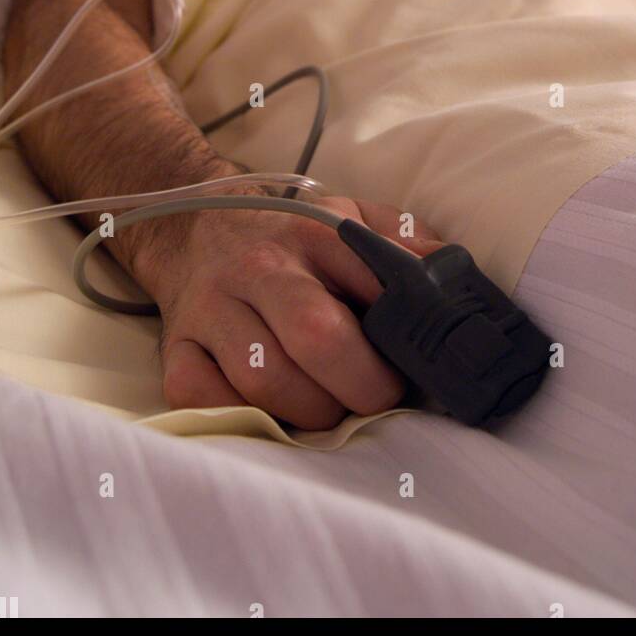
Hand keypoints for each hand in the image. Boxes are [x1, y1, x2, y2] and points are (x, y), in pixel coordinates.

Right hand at [138, 193, 441, 429]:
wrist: (197, 224)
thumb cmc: (292, 235)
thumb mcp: (354, 219)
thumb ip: (407, 243)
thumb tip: (457, 279)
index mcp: (314, 233)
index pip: (371, 287)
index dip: (401, 341)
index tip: (416, 367)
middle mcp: (261, 268)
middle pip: (317, 338)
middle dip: (361, 385)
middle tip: (377, 397)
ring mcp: (214, 308)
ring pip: (265, 381)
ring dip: (309, 411)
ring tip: (328, 405)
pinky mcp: (178, 345)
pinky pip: (204, 398)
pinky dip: (243, 417)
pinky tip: (270, 410)